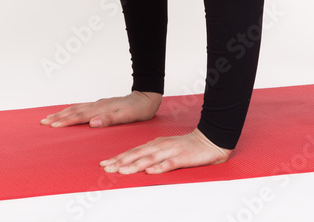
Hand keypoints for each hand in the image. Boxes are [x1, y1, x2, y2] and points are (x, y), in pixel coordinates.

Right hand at [40, 90, 161, 128]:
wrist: (145, 98)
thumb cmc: (137, 110)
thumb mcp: (126, 116)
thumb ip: (109, 120)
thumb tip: (92, 123)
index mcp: (101, 110)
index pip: (79, 117)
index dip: (65, 122)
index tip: (52, 126)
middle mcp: (97, 106)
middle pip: (73, 111)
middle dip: (57, 117)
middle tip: (43, 123)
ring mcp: (97, 104)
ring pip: (75, 108)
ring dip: (61, 113)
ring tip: (49, 118)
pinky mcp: (99, 105)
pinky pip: (81, 107)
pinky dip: (70, 110)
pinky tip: (66, 112)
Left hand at [99, 128, 231, 174]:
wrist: (209, 140)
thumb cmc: (187, 146)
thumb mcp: (165, 148)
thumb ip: (152, 154)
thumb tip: (135, 163)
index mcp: (155, 144)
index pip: (132, 152)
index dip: (118, 158)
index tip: (104, 164)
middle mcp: (159, 146)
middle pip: (136, 154)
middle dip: (120, 162)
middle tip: (106, 168)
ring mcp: (170, 151)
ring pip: (149, 159)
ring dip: (134, 165)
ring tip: (122, 171)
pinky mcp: (181, 157)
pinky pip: (169, 163)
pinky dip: (159, 167)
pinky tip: (150, 172)